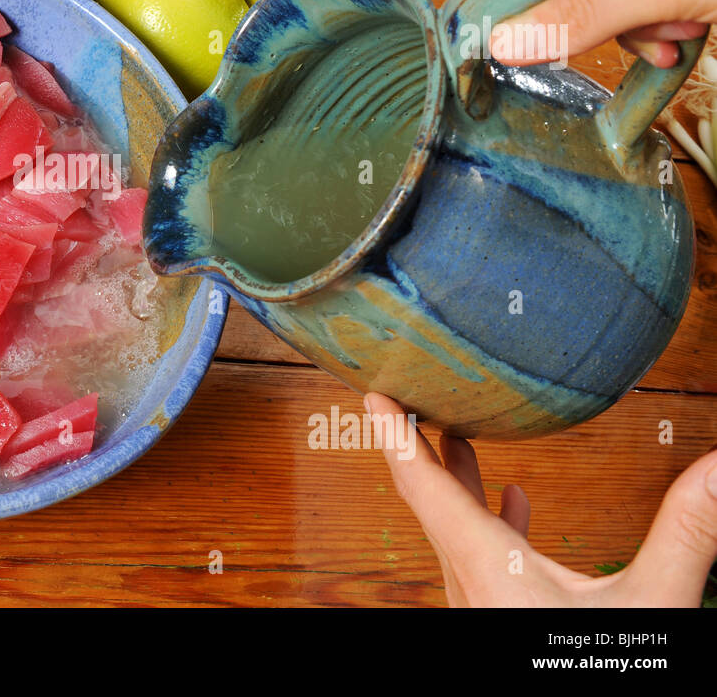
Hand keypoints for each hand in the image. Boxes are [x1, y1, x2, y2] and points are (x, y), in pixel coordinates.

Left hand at [365, 392, 716, 605]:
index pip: (422, 487)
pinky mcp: (498, 619)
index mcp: (487, 568)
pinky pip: (478, 557)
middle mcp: (469, 584)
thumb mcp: (651, 608)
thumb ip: (684, 533)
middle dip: (417, 442)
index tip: (373, 391)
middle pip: (428, 500)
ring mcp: (478, 605)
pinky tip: (516, 499)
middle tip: (411, 390)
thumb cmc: (602, 673)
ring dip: (455, 478)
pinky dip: (490, 518)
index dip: (393, 434)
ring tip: (456, 431)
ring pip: (453, 528)